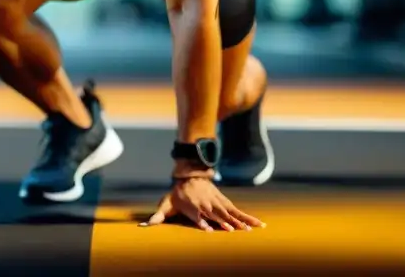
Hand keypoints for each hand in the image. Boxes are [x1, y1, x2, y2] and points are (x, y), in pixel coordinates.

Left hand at [142, 177, 265, 231]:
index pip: (199, 217)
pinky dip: (248, 218)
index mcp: (194, 208)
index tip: (208, 229)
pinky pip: (238, 212)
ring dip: (242, 221)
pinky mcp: (225, 203)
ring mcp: (218, 204)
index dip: (203, 222)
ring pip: (231, 213)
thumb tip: (145, 225)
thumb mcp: (166, 203)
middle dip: (226, 222)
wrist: (190, 175)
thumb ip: (158, 216)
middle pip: (218, 215)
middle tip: (236, 230)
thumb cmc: (178, 194)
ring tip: (253, 229)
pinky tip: (259, 224)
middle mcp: (207, 206)